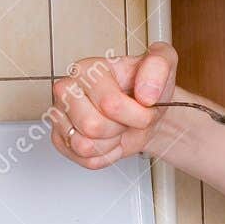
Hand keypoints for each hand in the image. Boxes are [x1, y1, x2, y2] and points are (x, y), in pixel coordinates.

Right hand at [48, 41, 177, 169]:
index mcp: (88, 69)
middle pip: (92, 127)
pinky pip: (86, 160)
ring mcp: (60, 115)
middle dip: (119, 128)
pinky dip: (105, 156)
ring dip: (110, 143)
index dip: (136, 114)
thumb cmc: (146, 89)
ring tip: (116, 127)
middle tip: (126, 117)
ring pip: (85, 146)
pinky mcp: (60, 139)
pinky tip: (109, 138)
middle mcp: (68, 90)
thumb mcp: (164, 63)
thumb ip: (159, 65)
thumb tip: (145, 92)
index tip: (145, 106)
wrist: (145, 111)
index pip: (110, 104)